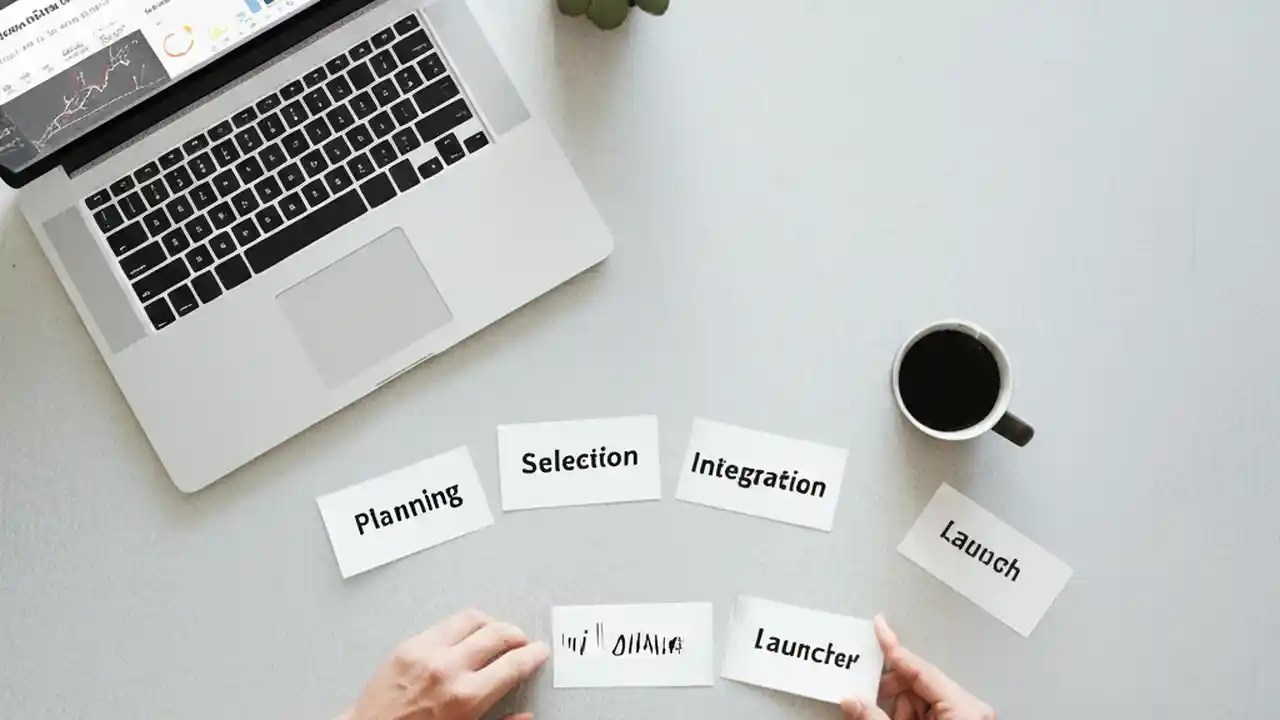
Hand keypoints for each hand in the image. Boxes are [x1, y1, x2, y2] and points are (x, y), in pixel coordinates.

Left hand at [342, 608, 549, 719]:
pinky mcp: (407, 645)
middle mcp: (447, 669)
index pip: (514, 664)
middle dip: (517, 635)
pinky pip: (444, 624)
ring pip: (472, 619)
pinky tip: (464, 638)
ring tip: (495, 634)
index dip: (533, 655)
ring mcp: (425, 652)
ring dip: (490, 624)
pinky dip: (461, 627)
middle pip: (498, 633)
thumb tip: (526, 716)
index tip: (539, 652)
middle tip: (521, 642)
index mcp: (466, 697)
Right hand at [840, 615, 993, 719]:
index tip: (879, 624)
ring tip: (885, 718)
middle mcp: (969, 709)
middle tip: (866, 696)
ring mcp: (965, 717)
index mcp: (964, 705)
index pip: (920, 666)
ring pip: (920, 698)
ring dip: (897, 707)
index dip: (893, 645)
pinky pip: (928, 711)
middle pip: (917, 682)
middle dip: (890, 689)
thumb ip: (875, 716)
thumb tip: (852, 700)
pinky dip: (908, 716)